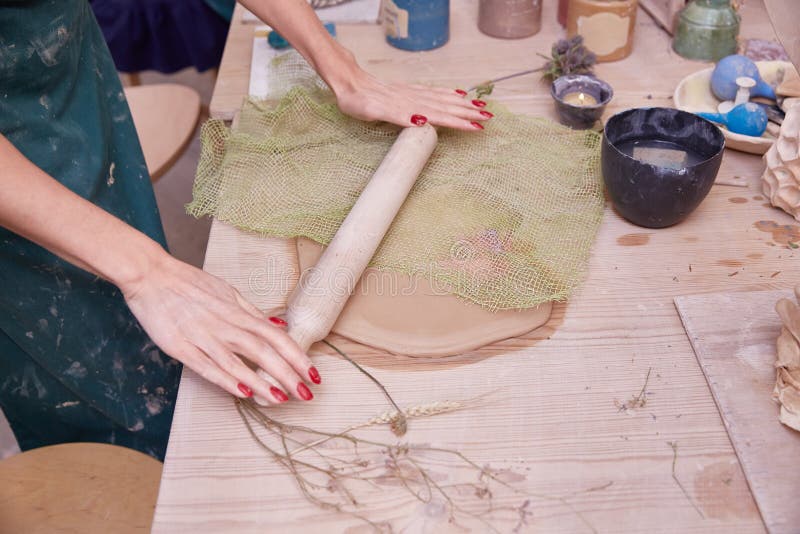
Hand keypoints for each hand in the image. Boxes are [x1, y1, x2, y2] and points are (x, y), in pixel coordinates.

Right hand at [121, 253, 318, 404]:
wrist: (151, 275)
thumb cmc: (190, 283)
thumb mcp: (227, 292)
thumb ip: (252, 312)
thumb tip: (279, 325)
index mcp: (239, 312)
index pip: (276, 337)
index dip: (297, 356)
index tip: (313, 374)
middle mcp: (226, 325)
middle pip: (264, 351)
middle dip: (288, 374)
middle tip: (306, 394)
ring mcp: (204, 337)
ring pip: (239, 362)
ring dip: (262, 382)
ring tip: (282, 399)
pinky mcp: (181, 347)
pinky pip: (208, 367)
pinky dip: (226, 380)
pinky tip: (243, 394)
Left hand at [333, 62, 492, 131]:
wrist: (348, 83)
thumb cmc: (356, 102)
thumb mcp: (372, 112)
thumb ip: (397, 116)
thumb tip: (422, 120)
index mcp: (408, 108)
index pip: (439, 116)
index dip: (459, 122)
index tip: (477, 127)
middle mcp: (413, 100)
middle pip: (446, 107)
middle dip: (468, 113)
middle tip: (488, 119)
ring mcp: (411, 94)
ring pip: (442, 99)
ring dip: (462, 104)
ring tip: (481, 107)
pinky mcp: (407, 91)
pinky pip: (433, 92)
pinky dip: (447, 93)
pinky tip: (457, 93)